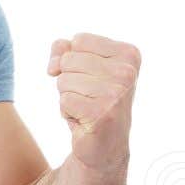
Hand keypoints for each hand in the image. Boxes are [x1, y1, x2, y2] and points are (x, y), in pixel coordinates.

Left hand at [46, 32, 139, 174]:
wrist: (104, 145)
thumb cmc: (91, 101)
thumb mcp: (80, 67)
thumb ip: (64, 50)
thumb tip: (56, 60)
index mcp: (128, 54)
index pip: (79, 40)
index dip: (73, 59)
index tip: (90, 78)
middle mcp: (127, 72)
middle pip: (69, 59)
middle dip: (69, 80)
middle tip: (87, 97)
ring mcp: (117, 92)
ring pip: (64, 80)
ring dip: (67, 96)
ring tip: (86, 107)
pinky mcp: (102, 112)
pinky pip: (65, 100)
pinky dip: (67, 111)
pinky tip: (84, 120)